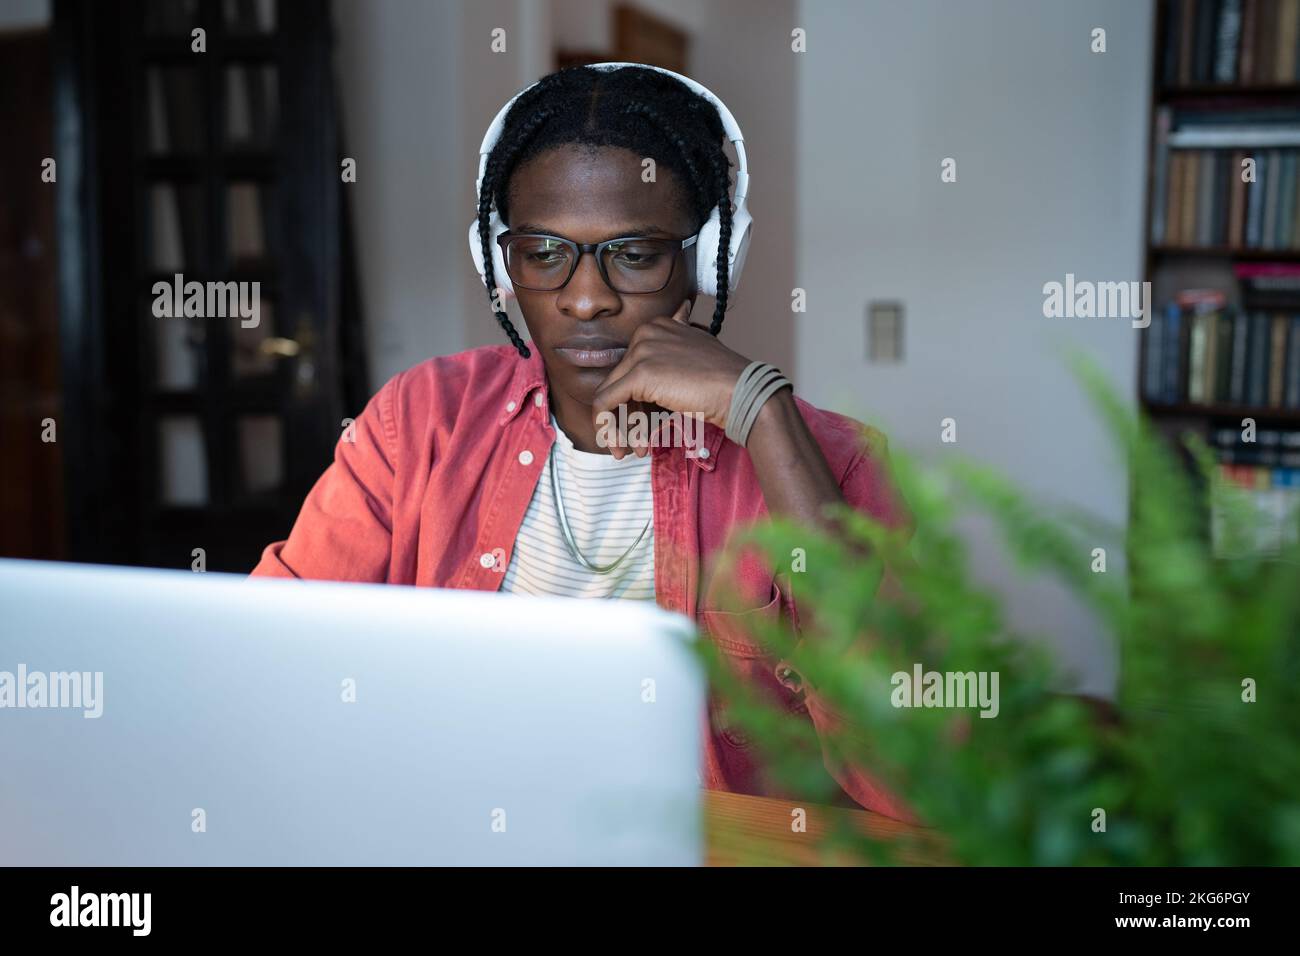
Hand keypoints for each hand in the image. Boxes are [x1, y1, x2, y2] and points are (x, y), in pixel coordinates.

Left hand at [591, 299, 752, 458]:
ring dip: (618, 427)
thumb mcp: (696, 350)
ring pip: (610, 394)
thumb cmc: (724, 379)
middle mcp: (645, 333)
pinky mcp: (639, 374)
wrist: (741, 390)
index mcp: (656, 326)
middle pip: (619, 382)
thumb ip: (675, 345)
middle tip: (633, 443)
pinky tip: (622, 446)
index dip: (632, 400)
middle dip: (624, 417)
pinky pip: (606, 402)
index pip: (630, 367)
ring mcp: (640, 352)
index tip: (640, 422)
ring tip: (628, 451)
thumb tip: (671, 334)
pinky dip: (608, 426)